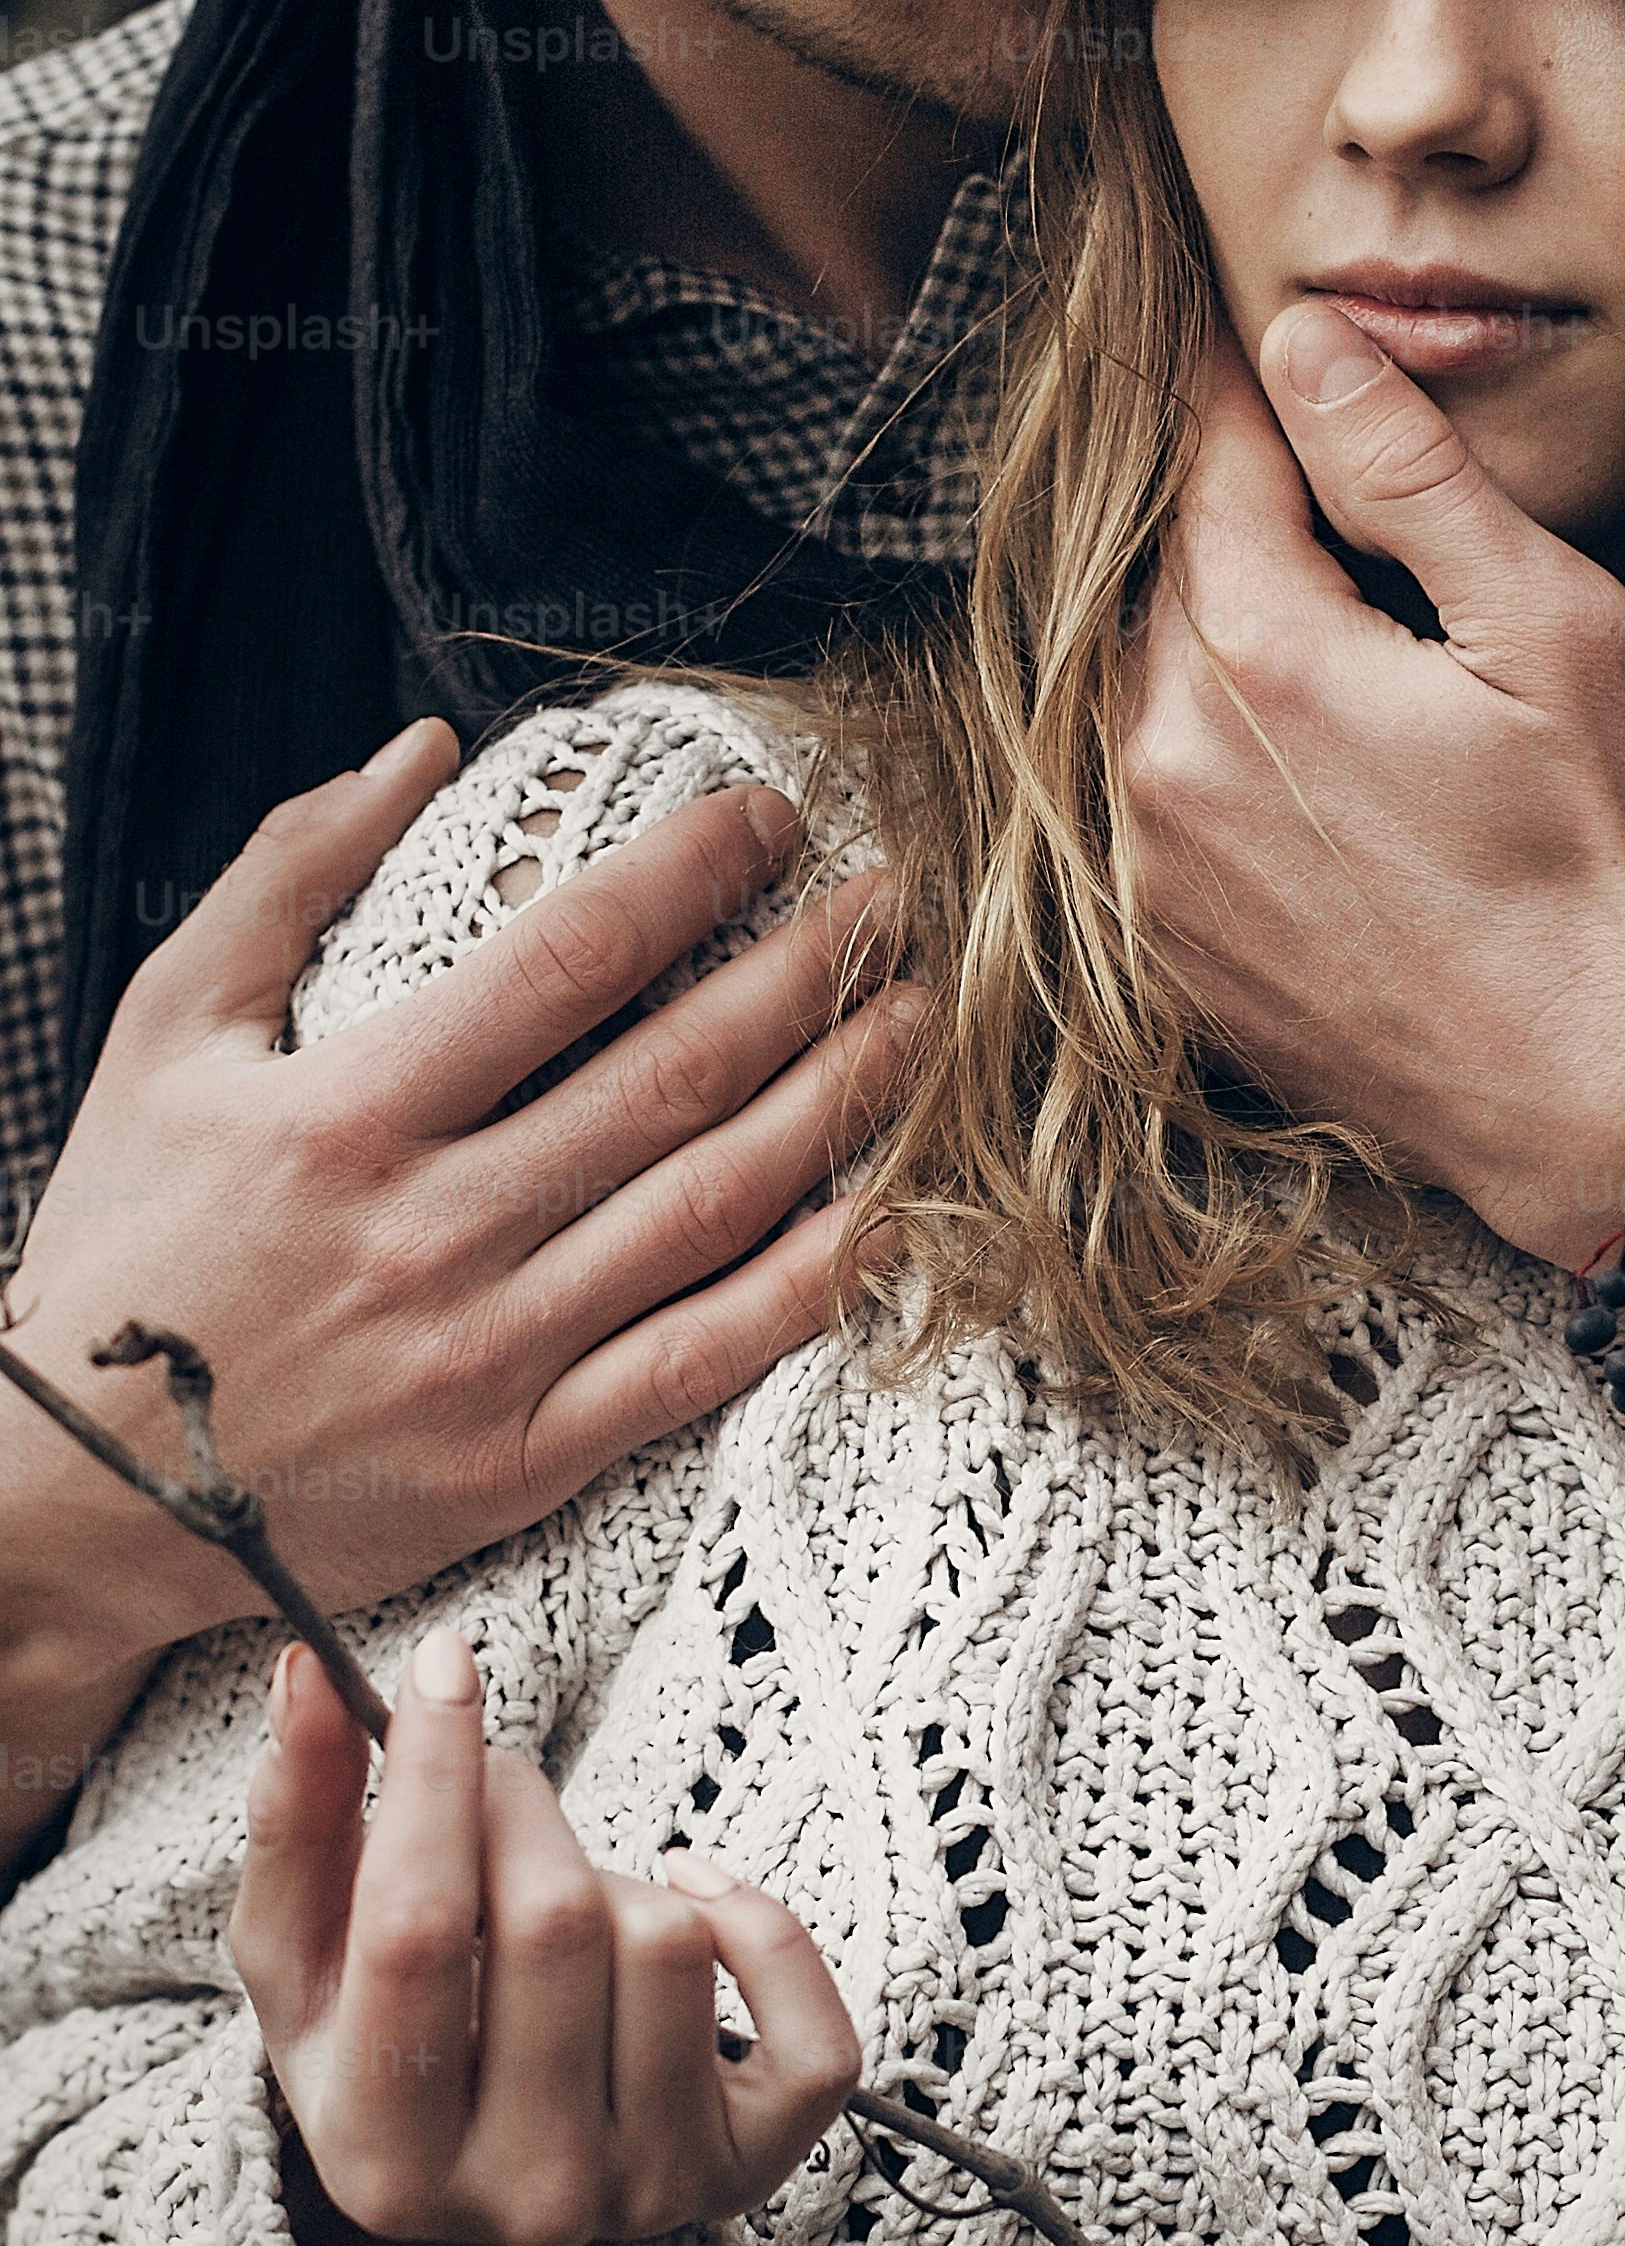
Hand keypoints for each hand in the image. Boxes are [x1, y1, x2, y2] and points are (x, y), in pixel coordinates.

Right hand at [1, 721, 910, 1676]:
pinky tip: (889, 1213)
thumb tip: (421, 750)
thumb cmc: (122, 1241)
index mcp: (350, 1113)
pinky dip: (807, 1287)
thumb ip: (285, 874)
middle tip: (897, 903)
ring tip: (920, 1023)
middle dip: (808, 974)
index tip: (771, 819)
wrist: (71, 1495)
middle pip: (675, 1077)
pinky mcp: (525, 1456)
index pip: (569, 959)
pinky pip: (701, 1362)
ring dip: (839, 1106)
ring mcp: (491, 1354)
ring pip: (712, 1208)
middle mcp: (433, 1231)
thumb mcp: (165, 1034)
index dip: (691, 874)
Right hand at [233, 1632, 859, 2245]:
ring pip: (668, 1943)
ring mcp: (649, 2188)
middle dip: (519, 1807)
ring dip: (618, 1876)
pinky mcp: (751, 2167)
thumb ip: (297, 1816)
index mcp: (382, 2156)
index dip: (433, 1776)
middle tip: (492, 1790)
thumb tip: (310, 1677)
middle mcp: (523, 2196)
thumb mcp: (305, 1949)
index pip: (416, 1927)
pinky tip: (695, 1900)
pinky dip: (763, 1927)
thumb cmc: (378, 2033)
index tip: (446, 1660)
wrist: (477, 2160)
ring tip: (566, 1906)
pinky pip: (811, 2028)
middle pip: (551, 1922)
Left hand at [1123, 310, 1624, 1578]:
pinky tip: (1330, 781)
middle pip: (1177, 574)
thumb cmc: (1618, 868)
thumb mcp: (1557, 633)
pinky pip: (1162, 804)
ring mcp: (1158, 869)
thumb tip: (1303, 343)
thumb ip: (1414, 475)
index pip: (1214, 459)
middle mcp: (1168, 759)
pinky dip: (1222, 762)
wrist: (1612, 1112)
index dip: (1251, 388)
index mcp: (1260, 657)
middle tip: (1340, 503)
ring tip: (1351, 653)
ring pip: (1159, 689)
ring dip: (1230, 646)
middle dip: (1249, 525)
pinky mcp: (1173, 954)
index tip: (1267, 339)